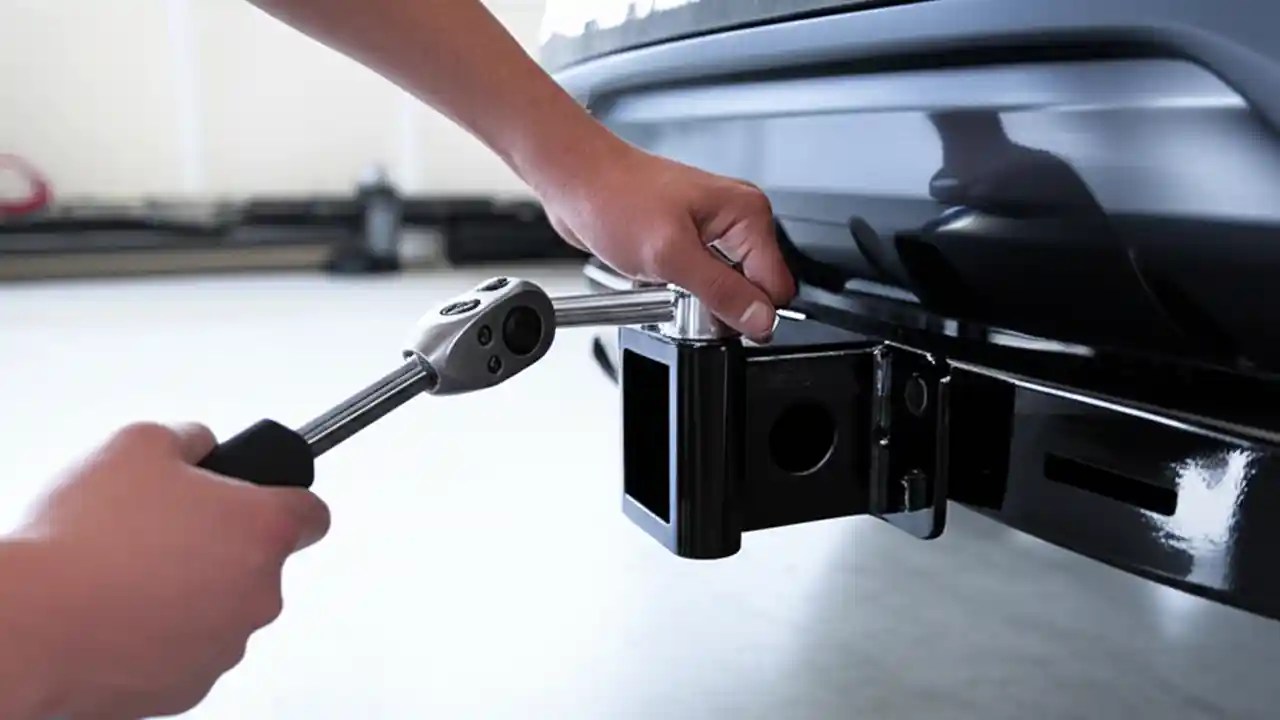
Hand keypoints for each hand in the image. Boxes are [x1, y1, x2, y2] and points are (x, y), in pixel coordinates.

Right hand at [4, 422, 329, 718]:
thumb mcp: (139, 444)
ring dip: (194, 592)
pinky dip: (166, 635)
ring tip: (130, 574)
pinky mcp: (192, 687)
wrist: (32, 625)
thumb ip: (191, 438)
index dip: (286, 501)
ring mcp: (228, 645)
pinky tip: (120, 615)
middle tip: (167, 532)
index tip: (263, 500)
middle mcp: (261, 593)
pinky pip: (190, 650)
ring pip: (225, 608)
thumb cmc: (83, 540)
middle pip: (262, 563)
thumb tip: (203, 445)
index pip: (313, 514)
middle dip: (224, 546)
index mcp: (264, 530)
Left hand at [536, 140, 795, 340]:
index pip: (775, 285)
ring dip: (695, 300)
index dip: (749, 311)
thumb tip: (760, 319)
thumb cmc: (614, 198)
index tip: (712, 315)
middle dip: (718, 304)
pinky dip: (678, 291)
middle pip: (752, 290)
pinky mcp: (689, 244)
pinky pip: (699, 284)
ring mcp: (712, 232)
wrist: (574, 181)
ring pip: (724, 290)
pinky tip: (655, 277)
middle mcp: (735, 220)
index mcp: (747, 213)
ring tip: (662, 280)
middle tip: (678, 289)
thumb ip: (721, 291)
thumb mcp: (671, 255)